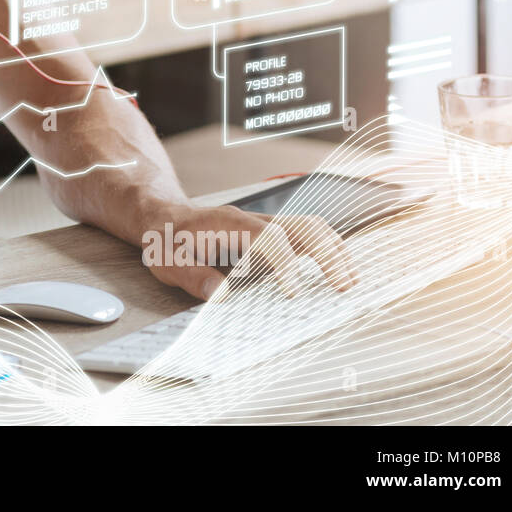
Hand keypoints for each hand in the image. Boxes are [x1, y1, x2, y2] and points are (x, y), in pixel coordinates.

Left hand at [137, 201, 359, 300]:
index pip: (270, 239)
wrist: (162, 216)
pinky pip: (305, 235)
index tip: (294, 292)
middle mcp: (252, 220)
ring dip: (333, 250)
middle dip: (327, 253)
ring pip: (309, 227)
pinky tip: (337, 271)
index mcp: (229, 224)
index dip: (286, 264)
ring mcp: (263, 224)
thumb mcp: (167, 261)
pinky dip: (326, 250)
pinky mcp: (268, 233)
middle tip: (343, 285)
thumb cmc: (166, 240)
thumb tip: (221, 294)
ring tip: (350, 280)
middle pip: (301, 226)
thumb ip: (193, 276)